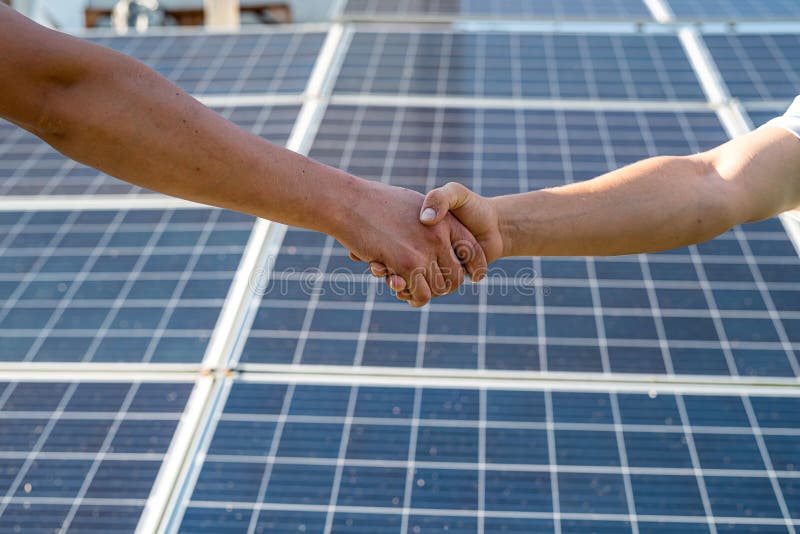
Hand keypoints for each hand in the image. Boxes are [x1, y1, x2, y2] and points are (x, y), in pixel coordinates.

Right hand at [337, 180, 486, 306]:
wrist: (349, 202)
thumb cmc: (376, 202)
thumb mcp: (413, 202)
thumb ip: (431, 216)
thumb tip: (439, 232)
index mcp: (445, 221)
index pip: (474, 251)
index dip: (475, 268)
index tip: (472, 276)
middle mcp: (439, 237)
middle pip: (456, 277)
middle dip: (445, 286)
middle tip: (430, 285)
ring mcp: (424, 251)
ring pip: (439, 289)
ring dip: (425, 292)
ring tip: (410, 287)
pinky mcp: (406, 264)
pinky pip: (421, 294)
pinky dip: (414, 297)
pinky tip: (403, 290)